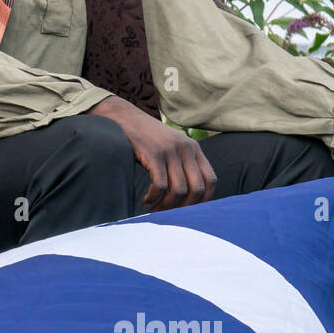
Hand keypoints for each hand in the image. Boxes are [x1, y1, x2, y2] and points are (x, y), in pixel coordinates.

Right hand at [90, 95, 216, 210]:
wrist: (123, 117)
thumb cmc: (145, 137)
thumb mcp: (171, 145)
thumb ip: (182, 162)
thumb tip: (187, 194)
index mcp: (193, 147)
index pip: (210, 180)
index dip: (204, 200)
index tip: (189, 210)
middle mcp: (186, 148)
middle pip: (196, 188)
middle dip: (184, 207)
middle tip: (170, 215)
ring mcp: (170, 151)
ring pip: (178, 190)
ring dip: (167, 206)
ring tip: (155, 210)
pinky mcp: (154, 154)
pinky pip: (160, 186)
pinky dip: (153, 198)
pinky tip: (145, 201)